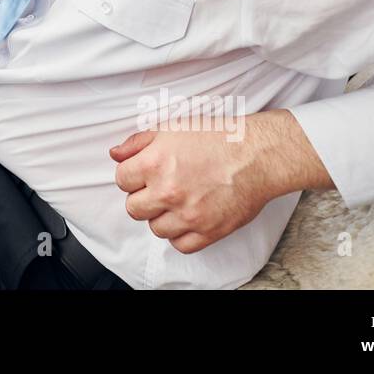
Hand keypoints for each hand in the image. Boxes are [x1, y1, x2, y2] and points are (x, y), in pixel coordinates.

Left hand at [109, 109, 331, 253]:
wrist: (258, 154)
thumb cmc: (218, 136)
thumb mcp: (172, 128)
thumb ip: (138, 142)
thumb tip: (115, 154)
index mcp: (154, 163)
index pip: (121, 180)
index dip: (132, 175)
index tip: (145, 173)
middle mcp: (167, 191)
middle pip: (134, 208)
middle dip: (143, 197)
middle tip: (160, 187)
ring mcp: (188, 215)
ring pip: (155, 228)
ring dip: (162, 216)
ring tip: (178, 201)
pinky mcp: (208, 231)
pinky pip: (180, 245)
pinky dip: (181, 235)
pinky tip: (189, 217)